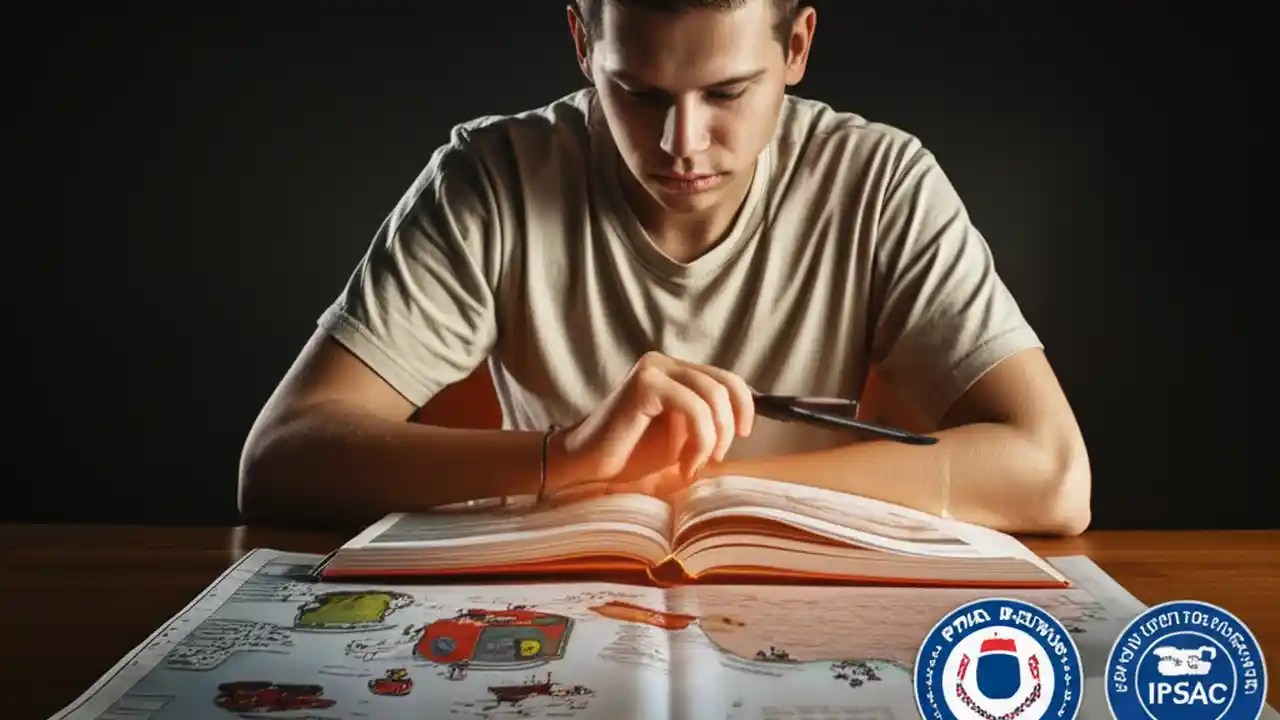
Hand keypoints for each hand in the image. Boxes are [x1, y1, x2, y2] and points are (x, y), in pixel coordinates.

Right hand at [545, 352, 754, 497]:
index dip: (745, 405)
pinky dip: (699, 441)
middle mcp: (664, 362)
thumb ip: (706, 420)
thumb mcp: (681, 435)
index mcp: (675, 371)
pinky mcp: (644, 384)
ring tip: (695, 464)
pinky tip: (685, 464)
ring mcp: (653, 369)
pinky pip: (693, 407)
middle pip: (724, 384)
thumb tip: (743, 421)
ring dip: (713, 438)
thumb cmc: (632, 454)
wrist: (588, 465)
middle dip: (728, 427)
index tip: (743, 434)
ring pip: (712, 396)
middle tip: (715, 458)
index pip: (727, 377)